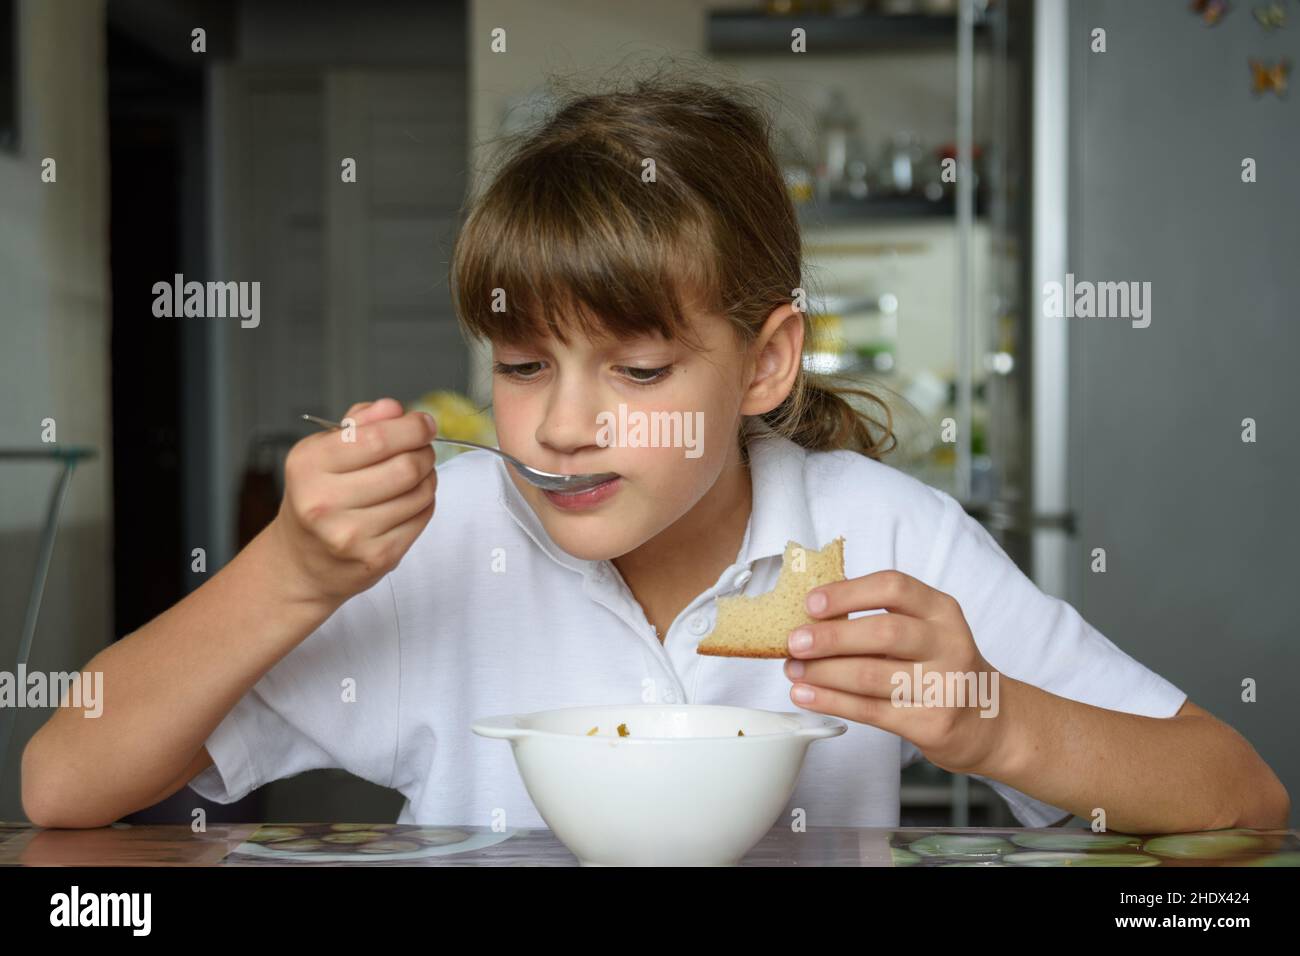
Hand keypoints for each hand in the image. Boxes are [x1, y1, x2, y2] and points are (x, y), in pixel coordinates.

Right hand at [271, 397, 438, 603]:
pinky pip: (422, 518)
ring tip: (414, 474)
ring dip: (428, 477)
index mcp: (309, 466)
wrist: (302, 560)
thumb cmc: (316, 496)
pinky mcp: (378, 557)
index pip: (377, 439)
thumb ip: (360, 422)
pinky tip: (408, 500)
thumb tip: (393, 408)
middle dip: (424, 452)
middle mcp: (325, 503)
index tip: (424, 423)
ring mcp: (352, 535)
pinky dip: (425, 503)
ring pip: (419, 493)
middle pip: (405, 467)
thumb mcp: (322, 450)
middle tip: (423, 449)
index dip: (411, 427)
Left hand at [783, 569, 1006, 775]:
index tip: (812, 603)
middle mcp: (948, 643)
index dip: (848, 593)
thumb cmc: (941, 668)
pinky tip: (807, 695)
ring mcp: (944, 685)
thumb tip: (809, 619)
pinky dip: (832, 702)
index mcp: (941, 610)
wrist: (990, 722)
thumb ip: (879, 620)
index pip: (894, 587)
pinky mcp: (932, 722)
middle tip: (794, 642)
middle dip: (831, 637)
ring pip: (872, 675)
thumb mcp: (925, 632)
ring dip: (823, 673)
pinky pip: (871, 710)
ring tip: (792, 671)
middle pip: (883, 632)